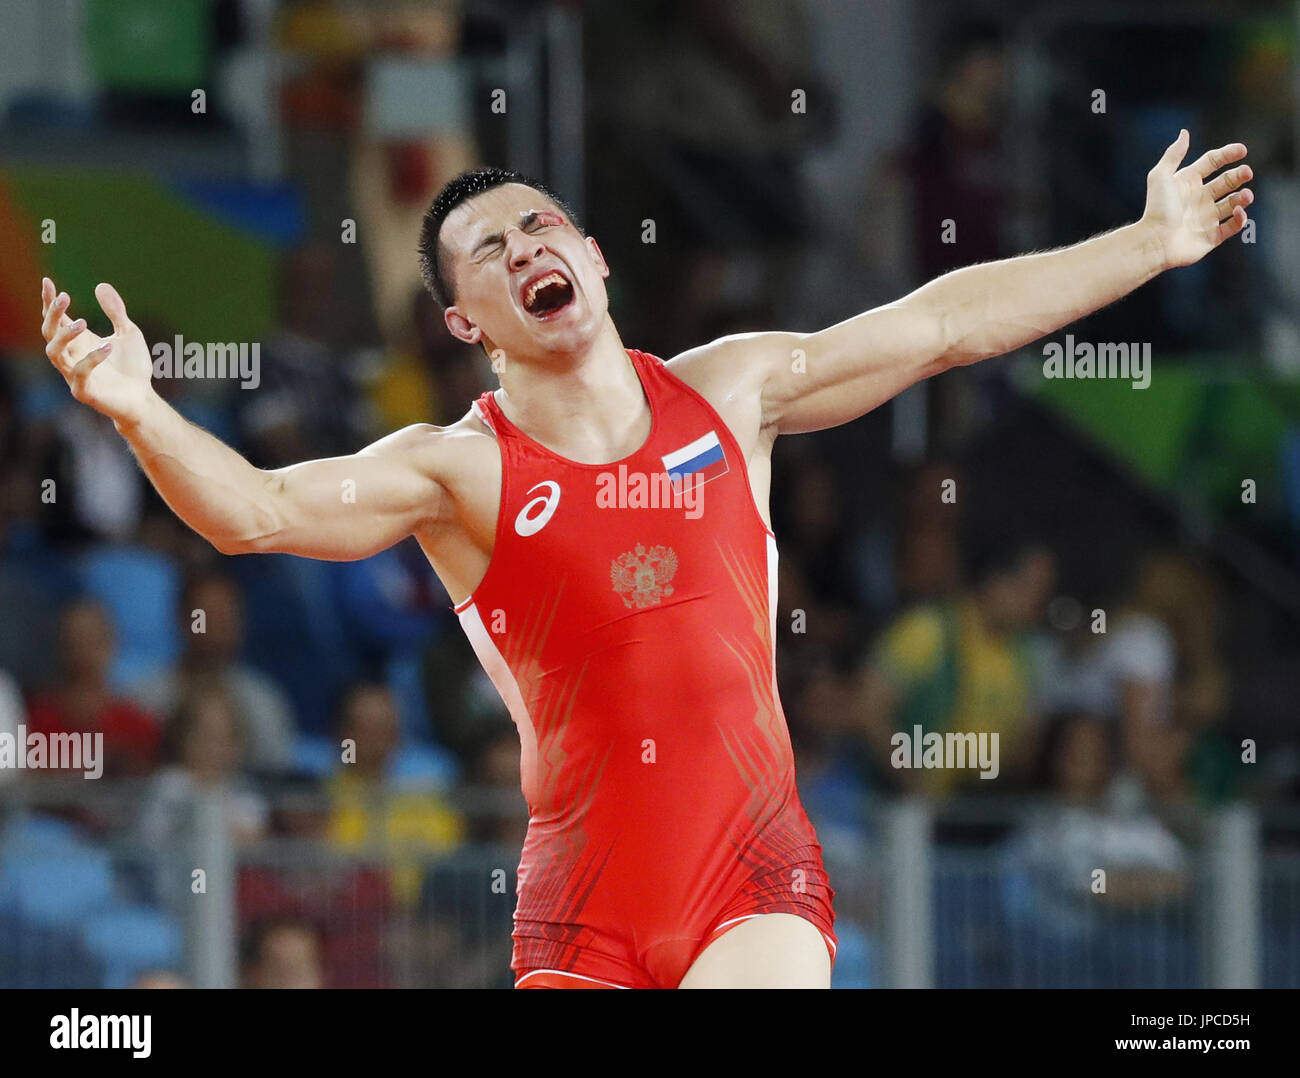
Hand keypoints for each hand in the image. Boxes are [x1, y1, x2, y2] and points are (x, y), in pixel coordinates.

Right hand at [41, 278, 158, 425]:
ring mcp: (74, 374)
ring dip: (64, 336)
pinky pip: (79, 374)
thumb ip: (116, 311)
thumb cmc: (133, 367)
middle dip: (53, 314)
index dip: (49, 301)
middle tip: (65, 296)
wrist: (143, 398)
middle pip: (48, 332)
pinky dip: (92, 359)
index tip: (48, 281)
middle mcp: (71, 356)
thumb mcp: (128, 333)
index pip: (55, 319)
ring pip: (54, 352)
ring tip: (83, 322)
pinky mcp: (84, 391)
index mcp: (77, 342)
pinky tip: (108, 348)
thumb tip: (100, 285)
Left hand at [1141, 129, 1251, 268]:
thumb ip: (1174, 154)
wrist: (1154, 242)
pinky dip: (1240, 219)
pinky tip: (1239, 212)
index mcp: (1188, 182)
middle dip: (1239, 175)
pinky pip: (1232, 226)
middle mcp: (1199, 198)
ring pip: (1233, 203)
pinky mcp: (1212, 237)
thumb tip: (1185, 132)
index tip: (1242, 150)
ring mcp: (1206, 218)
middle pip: (1227, 181)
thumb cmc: (1156, 209)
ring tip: (1245, 196)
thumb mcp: (1160, 177)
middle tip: (1246, 173)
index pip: (1213, 162)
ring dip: (1243, 197)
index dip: (1228, 154)